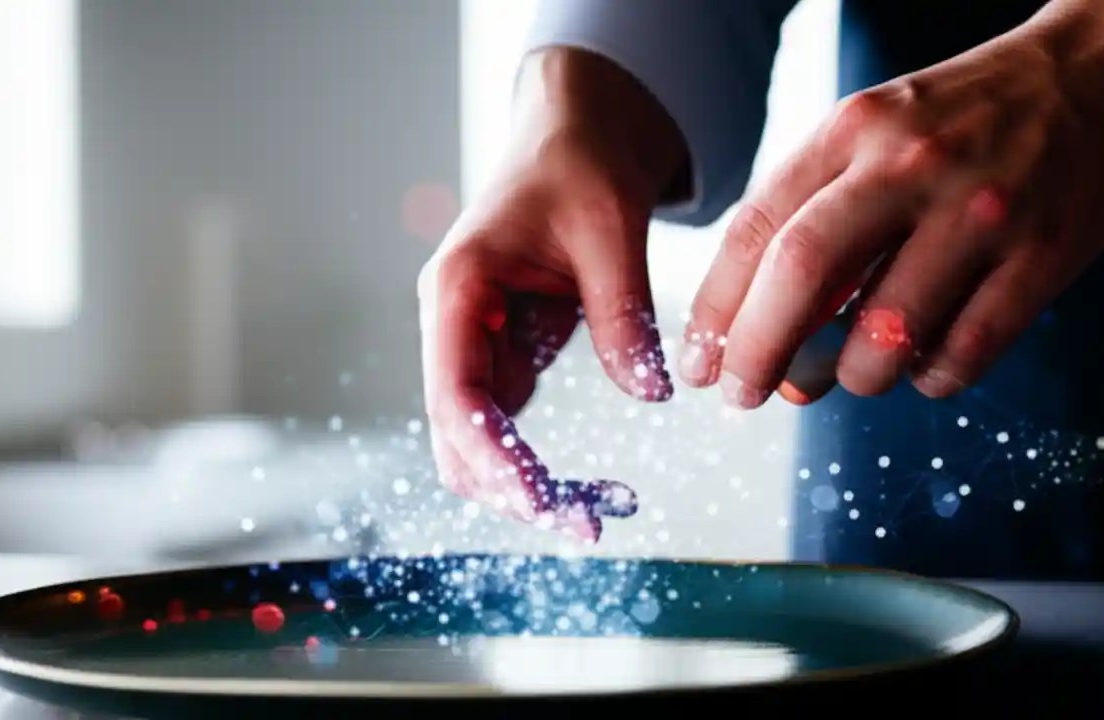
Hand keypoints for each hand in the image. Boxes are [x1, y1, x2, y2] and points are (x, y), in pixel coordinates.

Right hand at [418, 49, 687, 540]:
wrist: (574, 137)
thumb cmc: (580, 167)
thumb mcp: (609, 231)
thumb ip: (622, 313)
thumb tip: (651, 392)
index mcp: (458, 290)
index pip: (454, 392)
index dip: (490, 455)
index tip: (539, 502)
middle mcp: (453, 326)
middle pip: (456, 434)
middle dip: (509, 486)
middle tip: (587, 523)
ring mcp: (473, 346)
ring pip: (480, 443)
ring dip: (527, 484)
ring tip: (599, 513)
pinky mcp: (504, 357)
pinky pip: (512, 430)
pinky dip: (543, 466)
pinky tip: (597, 487)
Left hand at [677, 0, 1103, 407]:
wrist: (1094, 80)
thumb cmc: (961, 124)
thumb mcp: (870, 137)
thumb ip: (812, 221)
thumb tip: (766, 340)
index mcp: (853, 132)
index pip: (757, 228)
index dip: (716, 308)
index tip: (698, 363)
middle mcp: (910, 166)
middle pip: (802, 273)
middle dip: (756, 351)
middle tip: (741, 394)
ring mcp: (980, 211)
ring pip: (884, 334)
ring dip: (855, 376)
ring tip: (860, 368)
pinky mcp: (1042, 257)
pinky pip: (961, 355)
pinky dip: (928, 380)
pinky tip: (923, 361)